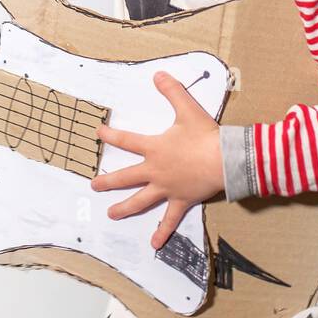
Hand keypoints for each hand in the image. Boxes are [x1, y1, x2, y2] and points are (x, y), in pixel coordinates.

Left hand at [91, 70, 224, 250]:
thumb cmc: (205, 135)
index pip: (127, 141)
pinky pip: (169, 219)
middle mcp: (156, 170)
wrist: (224, 159)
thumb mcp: (187, 109)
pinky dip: (162, 232)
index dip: (111, 136)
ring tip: (111, 214)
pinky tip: (153, 244)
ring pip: (140, 200)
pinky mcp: (181, 200)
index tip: (98, 133)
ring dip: (124, 208)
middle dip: (108, 181)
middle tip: (94, 185)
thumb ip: (171, 90)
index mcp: (155, 148)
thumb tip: (158, 73)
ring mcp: (166, 188)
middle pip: (126, 176)